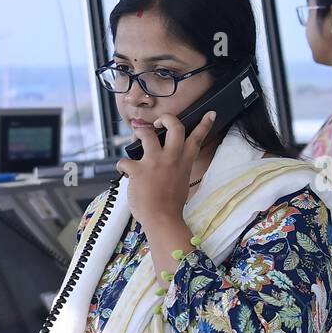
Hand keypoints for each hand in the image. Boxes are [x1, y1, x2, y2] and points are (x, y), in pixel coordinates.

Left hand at [117, 109, 216, 229]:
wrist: (162, 219)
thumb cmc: (170, 205)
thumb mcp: (180, 182)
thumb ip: (175, 168)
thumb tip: (164, 161)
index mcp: (183, 162)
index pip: (197, 139)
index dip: (204, 124)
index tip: (209, 114)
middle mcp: (171, 158)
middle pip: (174, 126)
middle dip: (166, 118)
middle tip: (158, 122)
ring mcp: (154, 162)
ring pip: (147, 134)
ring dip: (140, 131)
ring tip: (137, 134)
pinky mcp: (138, 170)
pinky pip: (124, 161)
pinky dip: (122, 165)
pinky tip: (124, 171)